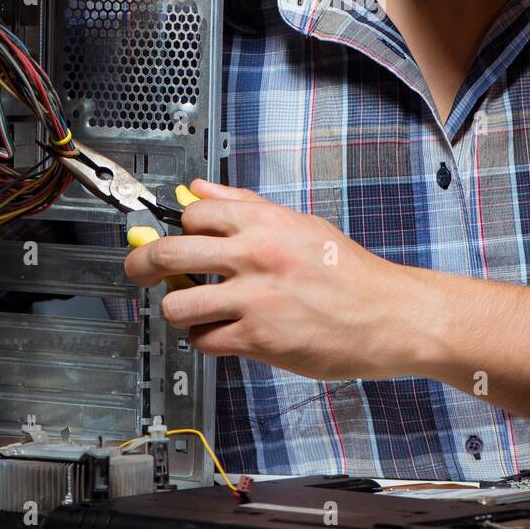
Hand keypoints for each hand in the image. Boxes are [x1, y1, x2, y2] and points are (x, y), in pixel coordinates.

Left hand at [122, 179, 432, 380]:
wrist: (389, 315)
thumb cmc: (350, 272)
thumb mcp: (300, 224)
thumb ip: (246, 206)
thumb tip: (198, 188)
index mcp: (266, 222)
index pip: (193, 213)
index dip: (175, 227)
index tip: (168, 236)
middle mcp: (256, 255)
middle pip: (169, 253)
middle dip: (143, 264)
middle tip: (140, 271)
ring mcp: (255, 298)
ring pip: (178, 304)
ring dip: (177, 309)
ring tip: (192, 309)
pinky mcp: (259, 338)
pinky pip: (204, 340)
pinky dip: (205, 339)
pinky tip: (220, 333)